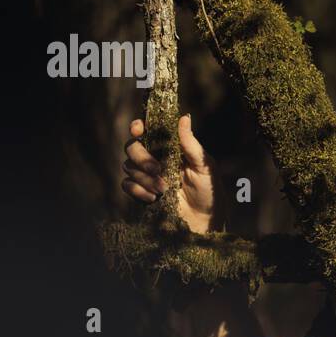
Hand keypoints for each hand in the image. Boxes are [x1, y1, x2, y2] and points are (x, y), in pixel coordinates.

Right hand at [121, 114, 219, 234]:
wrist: (204, 218)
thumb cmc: (208, 189)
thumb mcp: (204, 165)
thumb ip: (190, 144)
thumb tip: (184, 117)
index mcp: (169, 146)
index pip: (147, 130)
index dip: (137, 127)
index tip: (138, 129)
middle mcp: (154, 157)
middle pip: (132, 147)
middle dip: (141, 157)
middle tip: (158, 169)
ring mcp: (145, 175)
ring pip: (128, 166)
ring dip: (144, 178)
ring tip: (164, 189)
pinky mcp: (141, 191)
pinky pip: (127, 185)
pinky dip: (138, 190)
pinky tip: (154, 198)